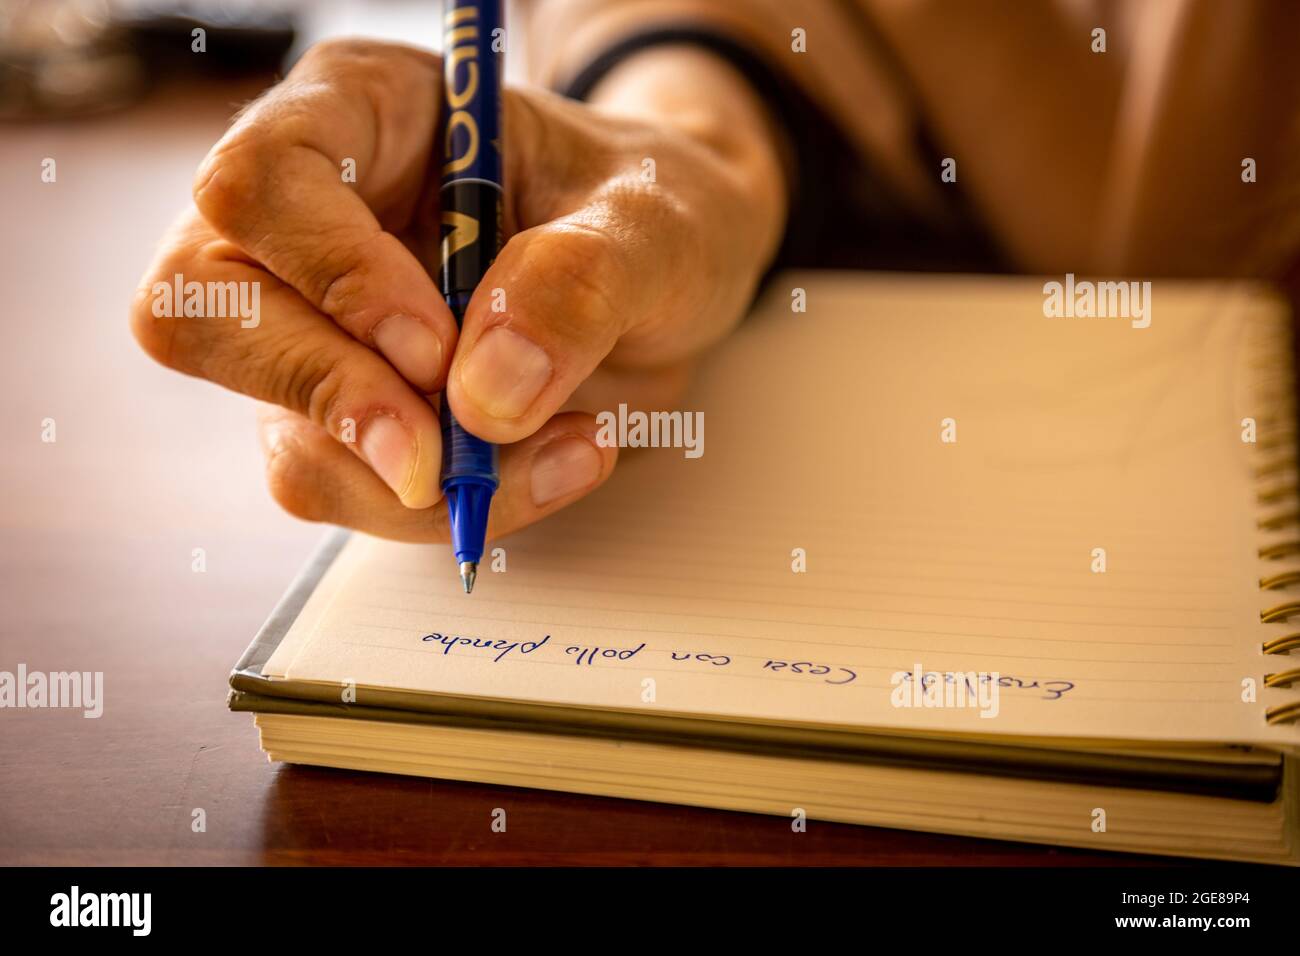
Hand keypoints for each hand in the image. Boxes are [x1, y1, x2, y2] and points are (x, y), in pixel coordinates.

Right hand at [130, 39, 786, 541]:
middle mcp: (309, 220)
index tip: (434, 346)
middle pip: (204, 316)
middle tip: (443, 455)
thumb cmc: (652, 213)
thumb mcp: (655, 220)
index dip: (331, 277)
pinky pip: (353, 489)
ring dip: (413, 480)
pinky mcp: (351, 416)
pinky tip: (551, 466)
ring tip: (564, 447)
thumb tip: (482, 397)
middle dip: (331, 400)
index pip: (260, 185)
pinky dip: (449, 508)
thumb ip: (582, 280)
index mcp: (361, 114)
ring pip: (285, 435)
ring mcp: (318, 327)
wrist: (672, 278)